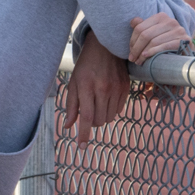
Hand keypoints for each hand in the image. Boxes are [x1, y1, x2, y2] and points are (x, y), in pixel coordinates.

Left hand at [63, 30, 125, 145]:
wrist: (105, 47)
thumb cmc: (85, 66)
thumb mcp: (74, 83)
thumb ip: (71, 105)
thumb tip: (68, 126)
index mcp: (87, 87)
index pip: (86, 117)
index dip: (83, 134)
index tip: (82, 146)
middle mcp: (103, 88)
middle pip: (99, 121)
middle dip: (92, 122)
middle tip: (88, 112)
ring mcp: (116, 88)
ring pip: (109, 118)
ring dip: (102, 117)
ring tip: (97, 103)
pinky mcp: (125, 88)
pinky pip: (119, 110)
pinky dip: (111, 110)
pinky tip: (106, 98)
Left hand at [127, 13, 188, 62]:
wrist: (186, 53)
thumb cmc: (167, 43)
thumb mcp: (155, 33)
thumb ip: (144, 27)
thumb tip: (133, 22)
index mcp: (161, 16)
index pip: (140, 28)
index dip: (132, 41)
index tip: (130, 51)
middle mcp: (170, 21)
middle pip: (145, 35)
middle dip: (136, 48)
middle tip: (132, 58)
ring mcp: (178, 30)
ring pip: (153, 41)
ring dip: (142, 54)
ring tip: (138, 61)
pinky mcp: (183, 40)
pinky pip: (164, 46)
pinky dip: (153, 52)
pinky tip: (146, 57)